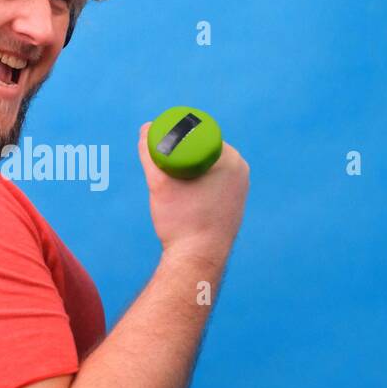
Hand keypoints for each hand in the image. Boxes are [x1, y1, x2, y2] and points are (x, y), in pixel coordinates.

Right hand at [136, 121, 249, 266]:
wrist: (198, 259)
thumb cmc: (181, 220)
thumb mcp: (161, 183)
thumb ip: (150, 154)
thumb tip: (146, 128)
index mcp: (230, 158)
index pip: (199, 135)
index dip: (177, 135)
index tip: (158, 142)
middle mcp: (240, 170)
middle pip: (204, 151)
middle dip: (182, 151)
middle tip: (159, 158)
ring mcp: (240, 188)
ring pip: (209, 168)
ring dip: (190, 167)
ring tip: (169, 174)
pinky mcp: (234, 204)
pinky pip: (215, 183)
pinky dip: (199, 181)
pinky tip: (186, 188)